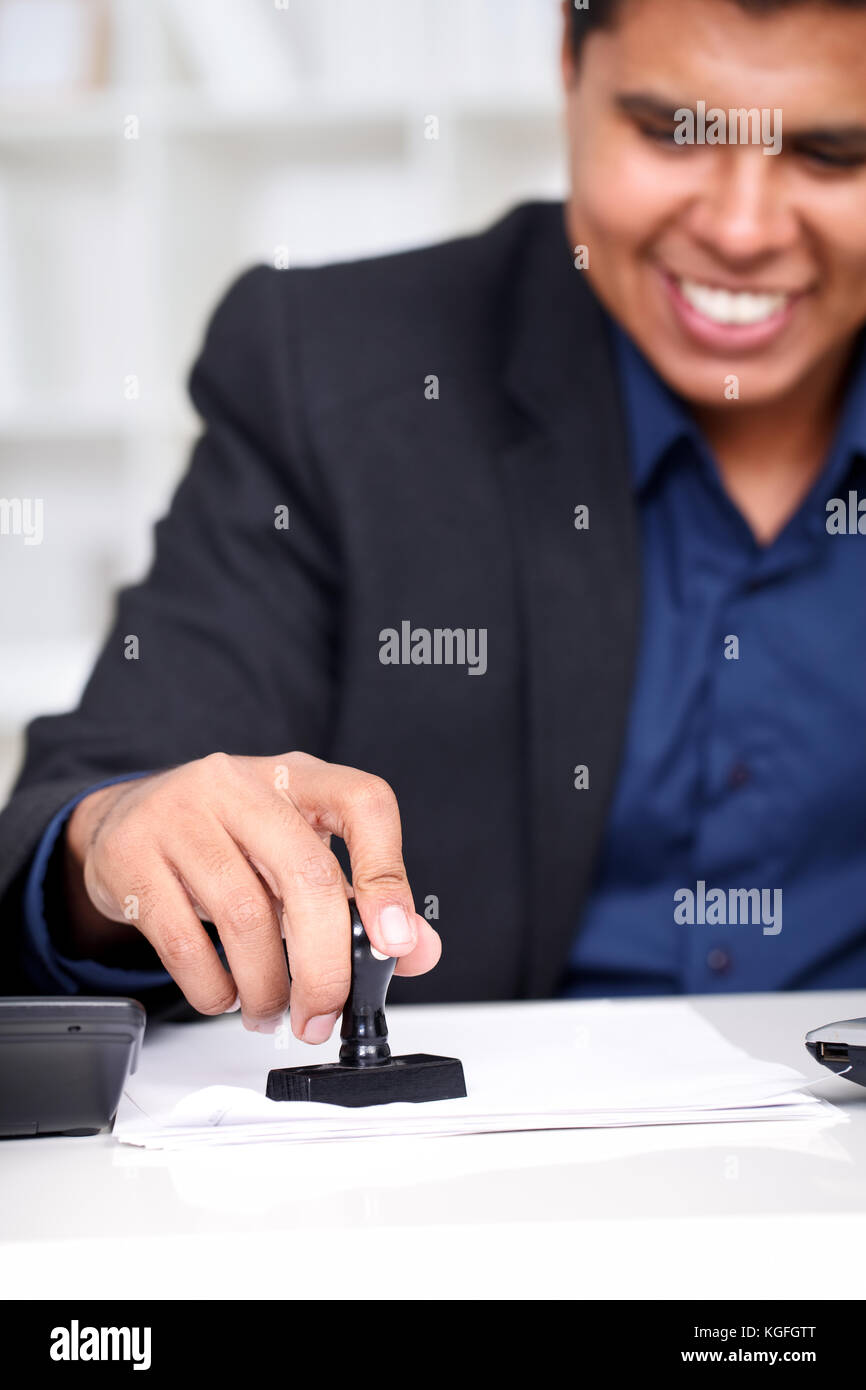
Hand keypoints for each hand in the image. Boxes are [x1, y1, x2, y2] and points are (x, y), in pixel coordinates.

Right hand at [64, 752, 439, 1039]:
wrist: (123, 820)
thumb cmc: (225, 836)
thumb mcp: (296, 850)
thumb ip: (361, 898)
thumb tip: (417, 950)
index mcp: (296, 777)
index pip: (362, 801)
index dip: (387, 874)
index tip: (394, 942)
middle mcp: (240, 785)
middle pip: (306, 874)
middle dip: (324, 965)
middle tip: (323, 1013)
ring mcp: (180, 814)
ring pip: (245, 916)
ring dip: (267, 987)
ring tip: (270, 1012)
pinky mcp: (132, 856)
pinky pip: (183, 942)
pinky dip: (214, 988)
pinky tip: (224, 995)